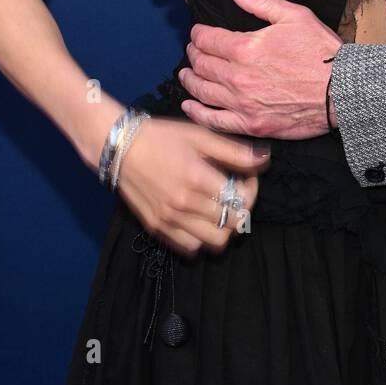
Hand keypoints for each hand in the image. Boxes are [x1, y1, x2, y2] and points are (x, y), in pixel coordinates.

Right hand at [114, 115, 270, 257]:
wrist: (120, 148)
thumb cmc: (163, 137)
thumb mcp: (201, 136)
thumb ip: (234, 151)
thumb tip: (265, 159)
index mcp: (198, 178)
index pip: (242, 199)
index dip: (252, 189)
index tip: (247, 177)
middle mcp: (184, 204)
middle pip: (233, 224)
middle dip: (243, 209)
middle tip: (237, 193)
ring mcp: (169, 220)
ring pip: (215, 242)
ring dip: (225, 227)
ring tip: (221, 208)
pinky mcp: (157, 228)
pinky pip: (190, 248)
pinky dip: (202, 239)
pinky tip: (202, 220)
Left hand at [178, 0, 342, 139]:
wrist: (342, 91)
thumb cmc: (321, 53)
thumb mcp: (294, 16)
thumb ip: (259, 0)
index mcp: (245, 48)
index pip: (207, 39)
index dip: (198, 33)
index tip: (198, 32)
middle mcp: (238, 77)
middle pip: (202, 64)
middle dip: (194, 54)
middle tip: (193, 51)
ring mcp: (242, 103)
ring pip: (202, 91)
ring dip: (190, 80)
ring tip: (186, 74)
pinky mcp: (251, 124)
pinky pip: (214, 120)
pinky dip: (197, 113)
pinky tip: (190, 106)